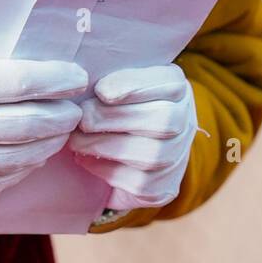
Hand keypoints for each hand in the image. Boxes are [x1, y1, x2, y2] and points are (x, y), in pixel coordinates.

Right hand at [0, 43, 87, 207]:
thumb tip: (23, 65)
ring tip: (61, 132)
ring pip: (26, 154)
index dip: (59, 80)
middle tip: (75, 110)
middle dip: (63, 115)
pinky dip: (27, 166)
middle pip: (34, 122)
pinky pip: (7, 179)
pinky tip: (35, 155)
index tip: (78, 79)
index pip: (26, 82)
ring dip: (51, 143)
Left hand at [69, 64, 196, 209]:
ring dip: (104, 146)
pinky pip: (138, 182)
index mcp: (176, 89)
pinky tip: (84, 159)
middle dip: (114, 119)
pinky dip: (105, 170)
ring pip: (150, 154)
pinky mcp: (163, 188)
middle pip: (161, 120)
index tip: (101, 90)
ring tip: (77, 141)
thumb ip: (107, 73)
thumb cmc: (114, 109)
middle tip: (82, 120)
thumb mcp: (116, 84)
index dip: (134, 86)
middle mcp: (185, 123)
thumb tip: (79, 74)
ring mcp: (177, 158)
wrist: (123, 157)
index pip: (169, 83)